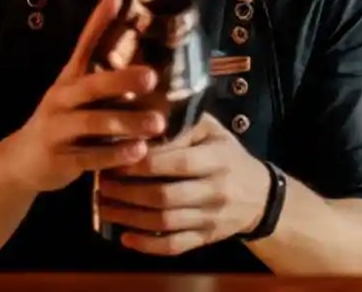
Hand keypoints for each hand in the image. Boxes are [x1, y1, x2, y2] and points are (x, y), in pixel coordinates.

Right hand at [8, 0, 166, 193]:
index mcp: (69, 79)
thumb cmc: (61, 122)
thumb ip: (105, 78)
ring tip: (157, 124)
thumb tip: (142, 58)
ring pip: (92, 123)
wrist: (21, 161)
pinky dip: (115, 155)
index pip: (84, 43)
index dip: (99, 19)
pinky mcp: (58, 159)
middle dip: (120, 80)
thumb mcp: (76, 94)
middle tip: (151, 77)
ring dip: (126, 122)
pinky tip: (138, 152)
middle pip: (90, 85)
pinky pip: (89, 157)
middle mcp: (61, 98)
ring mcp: (57, 128)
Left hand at [95, 113, 271, 255]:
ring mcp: (211, 218)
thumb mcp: (213, 131)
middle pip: (165, 195)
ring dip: (129, 216)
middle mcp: (216, 190)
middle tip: (101, 182)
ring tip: (103, 205)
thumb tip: (142, 114)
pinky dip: (147, 245)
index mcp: (218, 157)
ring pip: (164, 223)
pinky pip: (175, 246)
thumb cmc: (228, 155)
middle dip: (127, 191)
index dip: (142, 161)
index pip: (176, 161)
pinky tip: (124, 237)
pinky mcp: (206, 239)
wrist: (260, 195)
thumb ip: (183, 123)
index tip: (114, 156)